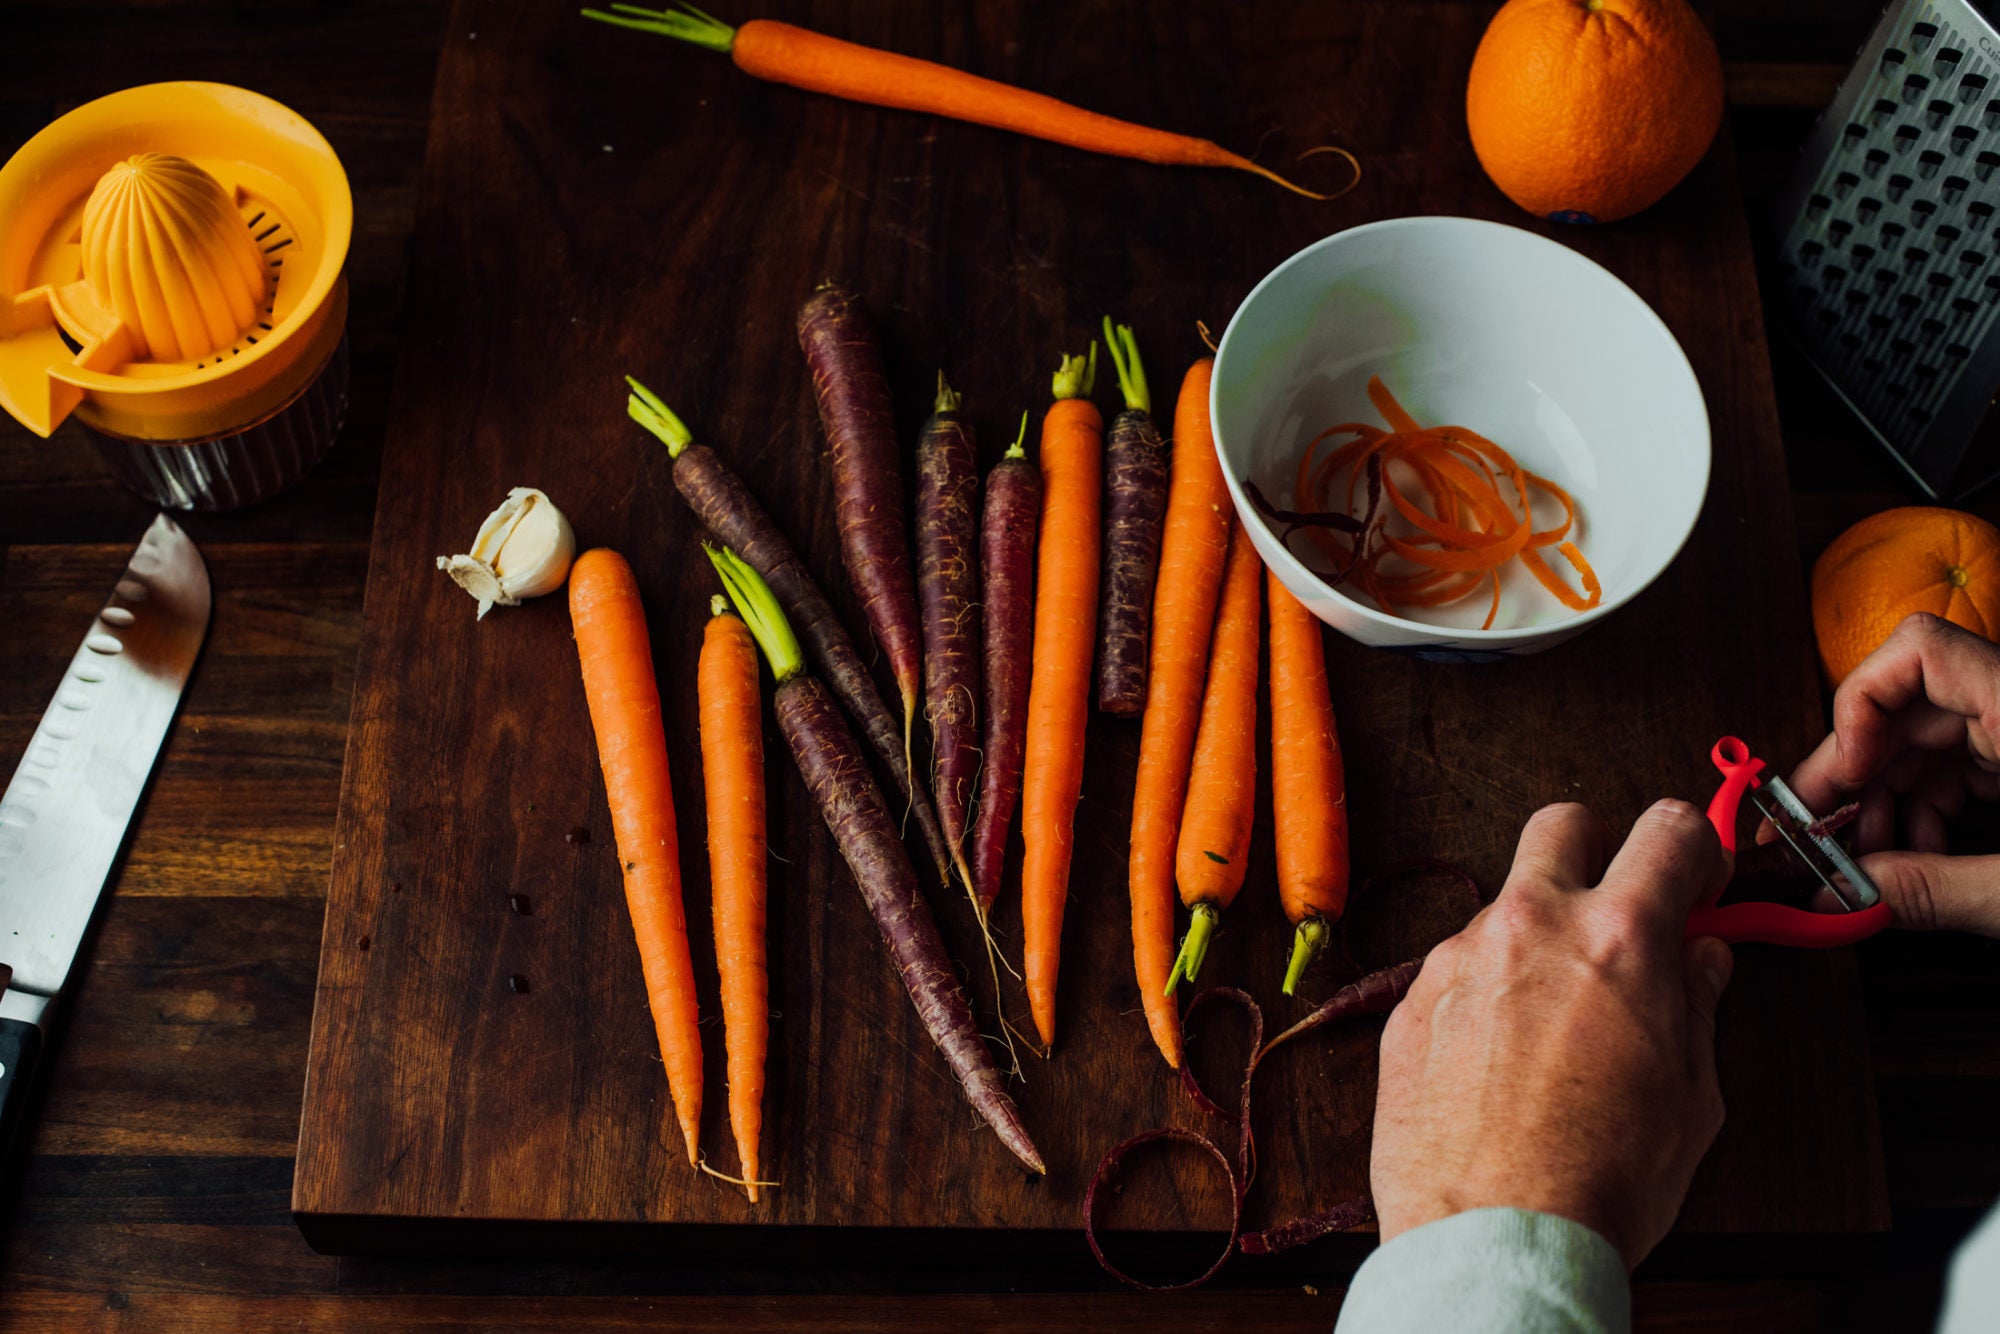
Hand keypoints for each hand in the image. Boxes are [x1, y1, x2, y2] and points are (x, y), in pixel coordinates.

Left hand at [1370, 801, 1734, 1270]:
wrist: (1494, 1235)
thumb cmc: (1602, 1179)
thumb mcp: (1693, 1094)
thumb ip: (1695, 1005)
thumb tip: (1700, 959)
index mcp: (1618, 936)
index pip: (1668, 828)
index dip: (1694, 848)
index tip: (1697, 879)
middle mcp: (1530, 925)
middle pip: (1563, 825)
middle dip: (1598, 851)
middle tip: (1617, 909)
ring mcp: (1459, 957)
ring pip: (1504, 906)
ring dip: (1536, 939)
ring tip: (1557, 1022)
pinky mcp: (1410, 999)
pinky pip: (1458, 969)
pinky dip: (1487, 993)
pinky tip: (1503, 1059)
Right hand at [1782, 613, 1999, 934]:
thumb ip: (1935, 891)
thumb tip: (1847, 898)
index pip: (1919, 652)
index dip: (1862, 704)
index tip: (1846, 770)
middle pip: (1907, 706)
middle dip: (1855, 774)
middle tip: (1814, 830)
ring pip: (1927, 738)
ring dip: (1886, 798)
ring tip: (1871, 855)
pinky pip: (1962, 761)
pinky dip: (1927, 805)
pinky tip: (1920, 852)